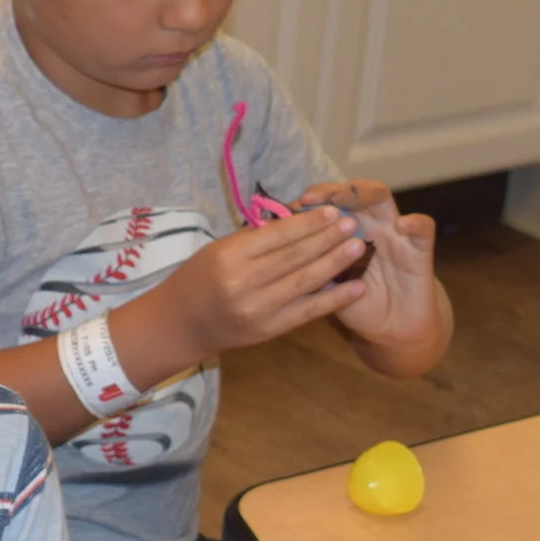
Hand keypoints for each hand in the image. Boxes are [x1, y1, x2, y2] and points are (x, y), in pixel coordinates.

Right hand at [149, 206, 366, 360]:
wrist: (180, 325)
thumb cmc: (197, 279)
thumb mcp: (217, 250)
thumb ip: (255, 239)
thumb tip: (297, 220)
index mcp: (229, 257)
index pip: (277, 236)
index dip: (308, 223)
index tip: (332, 211)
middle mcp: (244, 283)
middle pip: (295, 256)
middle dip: (328, 238)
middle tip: (353, 224)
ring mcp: (258, 309)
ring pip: (305, 281)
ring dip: (336, 263)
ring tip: (358, 246)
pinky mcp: (269, 329)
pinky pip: (308, 311)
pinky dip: (335, 299)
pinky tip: (357, 287)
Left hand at [296, 180, 443, 352]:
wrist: (393, 327)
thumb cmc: (355, 304)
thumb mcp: (324, 286)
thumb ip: (305, 265)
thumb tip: (269, 251)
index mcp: (345, 230)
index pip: (326, 204)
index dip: (309, 204)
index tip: (289, 207)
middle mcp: (369, 224)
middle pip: (351, 194)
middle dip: (331, 192)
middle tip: (312, 198)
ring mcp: (396, 233)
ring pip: (383, 199)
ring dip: (365, 195)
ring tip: (350, 197)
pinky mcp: (420, 249)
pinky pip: (423, 229)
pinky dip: (415, 223)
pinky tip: (402, 224)